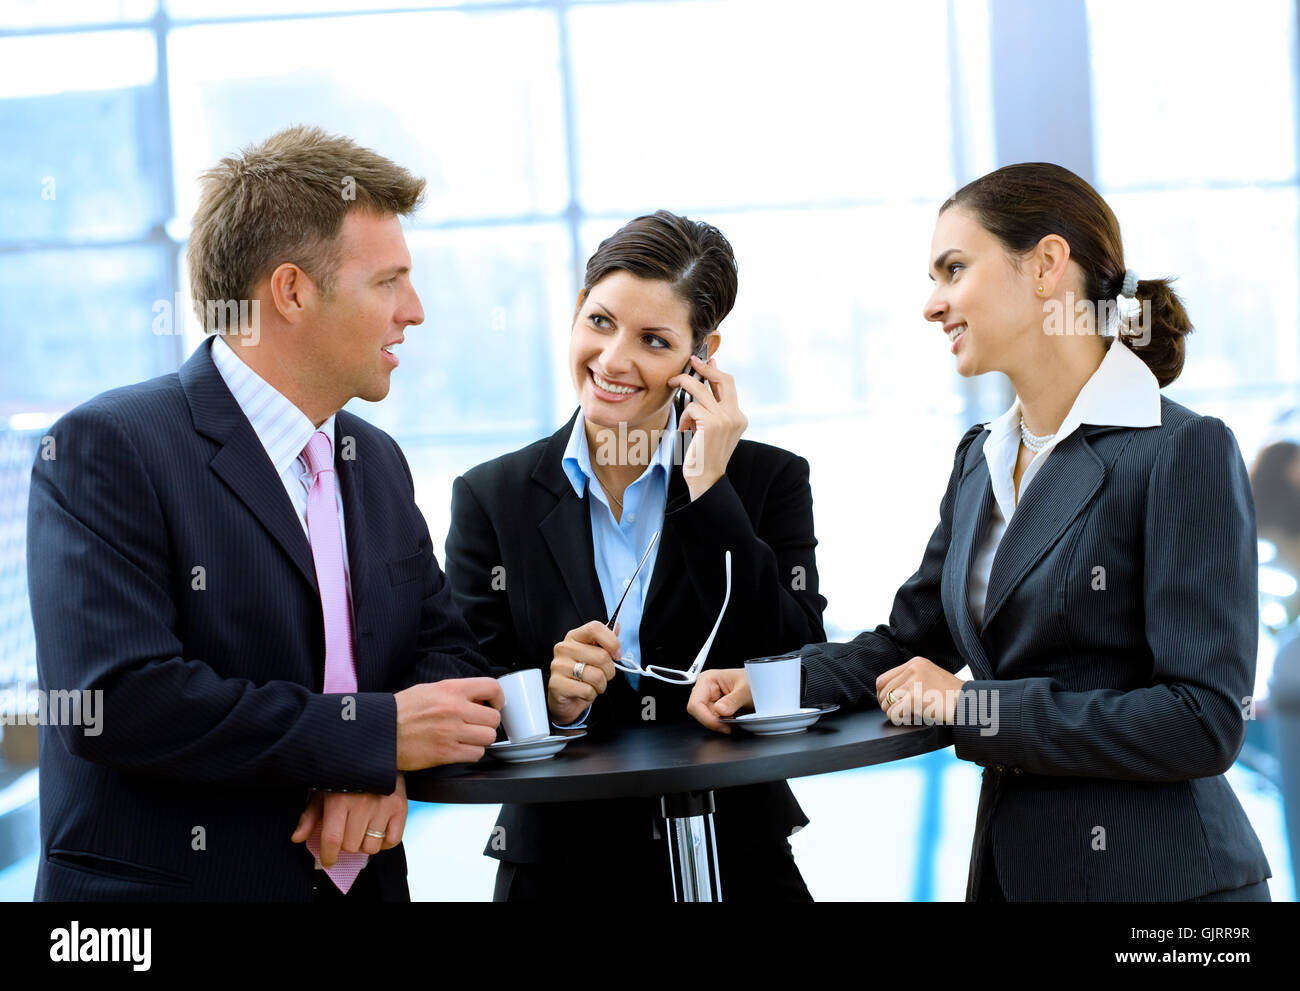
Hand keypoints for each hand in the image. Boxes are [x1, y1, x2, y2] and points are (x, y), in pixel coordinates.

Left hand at [291, 772, 407, 867]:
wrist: (379, 754)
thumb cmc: (347, 776)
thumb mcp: (324, 791)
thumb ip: (310, 816)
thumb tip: (297, 838)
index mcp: (339, 800)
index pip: (333, 839)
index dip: (328, 856)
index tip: (328, 861)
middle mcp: (362, 804)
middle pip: (351, 846)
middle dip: (346, 844)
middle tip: (346, 833)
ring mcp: (383, 807)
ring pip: (371, 847)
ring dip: (364, 843)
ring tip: (362, 830)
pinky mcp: (400, 808)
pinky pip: (392, 841)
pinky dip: (384, 842)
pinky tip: (378, 832)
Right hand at [394, 677, 503, 769]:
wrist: (380, 732)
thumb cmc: (401, 711)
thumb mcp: (429, 689)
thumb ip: (456, 692)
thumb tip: (478, 700)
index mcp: (451, 689)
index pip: (491, 687)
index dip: (498, 698)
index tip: (495, 704)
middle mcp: (454, 709)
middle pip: (494, 718)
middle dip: (488, 722)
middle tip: (478, 724)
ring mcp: (452, 732)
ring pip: (488, 737)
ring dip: (481, 739)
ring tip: (468, 737)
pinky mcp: (447, 753)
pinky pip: (476, 754)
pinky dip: (472, 753)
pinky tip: (461, 748)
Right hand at [548, 620, 619, 723]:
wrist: (567, 698)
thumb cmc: (582, 675)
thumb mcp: (595, 655)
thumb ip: (605, 640)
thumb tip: (616, 625)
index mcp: (574, 637)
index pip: (595, 628)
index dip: (612, 641)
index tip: (617, 655)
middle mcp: (564, 648)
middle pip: (601, 656)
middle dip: (609, 671)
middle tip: (602, 676)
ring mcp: (558, 666)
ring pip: (596, 675)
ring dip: (600, 685)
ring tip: (592, 685)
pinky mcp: (556, 684)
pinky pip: (587, 690)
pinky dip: (591, 695)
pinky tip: (583, 693)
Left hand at [670, 356, 746, 500]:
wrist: (705, 480)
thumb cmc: (703, 456)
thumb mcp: (711, 429)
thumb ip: (711, 410)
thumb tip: (702, 386)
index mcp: (739, 417)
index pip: (729, 385)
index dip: (717, 370)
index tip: (707, 360)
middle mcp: (736, 416)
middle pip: (724, 379)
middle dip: (706, 367)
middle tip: (691, 360)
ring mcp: (726, 419)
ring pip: (702, 389)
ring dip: (684, 383)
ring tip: (672, 383)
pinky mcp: (712, 424)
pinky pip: (691, 407)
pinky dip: (684, 416)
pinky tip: (683, 429)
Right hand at [687, 668, 751, 733]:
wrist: (762, 685)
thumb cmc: (754, 680)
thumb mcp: (746, 690)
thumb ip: (733, 700)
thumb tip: (720, 710)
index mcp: (707, 680)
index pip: (696, 703)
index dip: (706, 718)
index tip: (721, 725)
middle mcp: (705, 690)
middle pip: (699, 713)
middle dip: (714, 722)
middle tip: (730, 725)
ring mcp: (710, 700)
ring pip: (706, 719)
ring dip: (720, 723)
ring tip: (734, 721)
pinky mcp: (715, 708)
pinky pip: (713, 721)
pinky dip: (723, 724)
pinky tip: (733, 720)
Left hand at [876, 657, 965, 724]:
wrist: (969, 704)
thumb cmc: (952, 696)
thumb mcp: (930, 677)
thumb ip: (911, 679)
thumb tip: (889, 692)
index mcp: (915, 663)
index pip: (883, 679)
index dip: (883, 694)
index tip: (889, 703)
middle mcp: (912, 669)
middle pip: (883, 691)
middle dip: (887, 705)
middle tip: (899, 712)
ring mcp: (913, 683)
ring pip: (887, 703)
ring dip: (894, 713)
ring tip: (908, 715)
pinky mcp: (914, 697)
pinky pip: (893, 713)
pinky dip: (899, 719)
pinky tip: (911, 719)